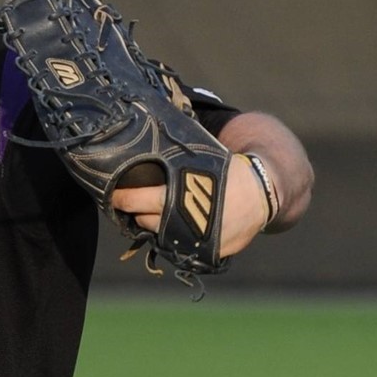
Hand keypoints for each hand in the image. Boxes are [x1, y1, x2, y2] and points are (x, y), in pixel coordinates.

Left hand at [108, 153, 267, 258]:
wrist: (263, 191)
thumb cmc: (229, 169)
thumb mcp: (202, 157)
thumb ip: (176, 156)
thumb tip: (152, 124)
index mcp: (180, 195)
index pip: (137, 201)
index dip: (122, 198)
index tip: (113, 195)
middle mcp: (185, 222)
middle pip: (145, 221)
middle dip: (135, 212)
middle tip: (130, 203)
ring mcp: (196, 240)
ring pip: (160, 237)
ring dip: (153, 226)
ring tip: (151, 213)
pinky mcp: (208, 253)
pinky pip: (180, 248)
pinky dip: (174, 238)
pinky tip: (173, 226)